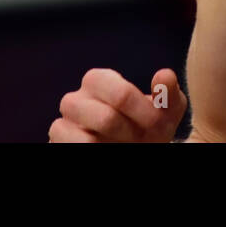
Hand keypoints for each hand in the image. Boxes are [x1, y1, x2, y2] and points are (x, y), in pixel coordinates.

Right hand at [49, 67, 187, 142]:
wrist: (134, 144)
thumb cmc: (147, 124)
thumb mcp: (166, 109)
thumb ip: (167, 92)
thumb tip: (164, 75)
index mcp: (99, 80)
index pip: (121, 95)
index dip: (143, 113)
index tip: (156, 124)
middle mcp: (75, 98)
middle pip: (106, 119)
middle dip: (130, 133)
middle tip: (140, 138)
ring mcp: (63, 123)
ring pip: (86, 141)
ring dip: (114, 146)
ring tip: (124, 144)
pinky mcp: (58, 141)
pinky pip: (72, 149)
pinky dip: (97, 151)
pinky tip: (106, 148)